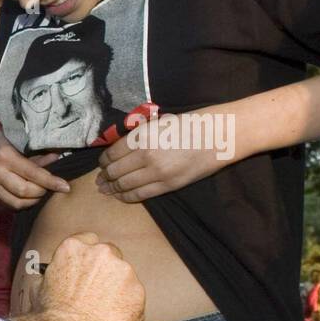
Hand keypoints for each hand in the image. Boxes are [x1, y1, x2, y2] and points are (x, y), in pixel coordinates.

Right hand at [0, 130, 68, 208]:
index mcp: (4, 155)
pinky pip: (10, 205)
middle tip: (53, 188)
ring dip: (34, 200)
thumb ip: (41, 154)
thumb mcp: (26, 142)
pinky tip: (33, 197)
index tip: (65, 187)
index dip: (50, 182)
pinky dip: (25, 204)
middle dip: (42, 191)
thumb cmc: (12, 141)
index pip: (32, 173)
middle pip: (24, 191)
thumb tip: (59, 160)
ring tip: (43, 192)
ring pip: (17, 202)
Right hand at [16, 232, 144, 320]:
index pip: (89, 241)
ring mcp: (123, 270)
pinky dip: (127, 306)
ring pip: (125, 276)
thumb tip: (50, 276)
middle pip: (111, 255)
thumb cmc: (48, 316)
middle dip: (105, 271)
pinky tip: (112, 319)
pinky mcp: (138, 291)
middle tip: (95, 293)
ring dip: (117, 289)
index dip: (88, 259)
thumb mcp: (39, 285)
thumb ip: (53, 273)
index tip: (87, 271)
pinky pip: (134, 297)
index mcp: (75, 247)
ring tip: (102, 311)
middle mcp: (102, 252)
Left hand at [95, 113, 228, 201]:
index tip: (101, 163)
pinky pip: (140, 194)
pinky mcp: (168, 185)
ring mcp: (156, 172)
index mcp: (142, 136)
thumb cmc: (190, 124)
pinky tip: (120, 195)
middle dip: (104, 176)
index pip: (112, 153)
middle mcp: (145, 155)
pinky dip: (126, 196)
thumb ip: (139, 136)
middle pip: (115, 171)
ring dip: (112, 188)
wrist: (219, 135)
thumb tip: (119, 149)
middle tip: (99, 179)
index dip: (103, 161)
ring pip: (124, 185)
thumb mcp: (159, 123)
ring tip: (105, 189)